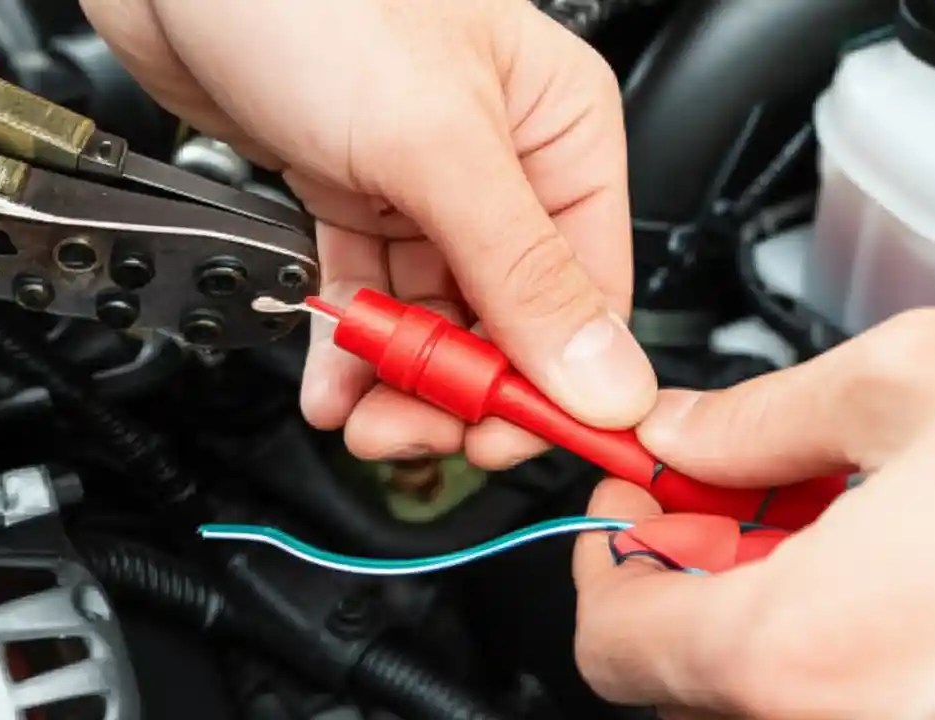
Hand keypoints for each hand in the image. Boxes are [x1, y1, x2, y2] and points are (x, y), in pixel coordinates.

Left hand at [79, 0, 654, 467]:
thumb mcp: (436, 141)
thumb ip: (522, 267)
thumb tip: (602, 374)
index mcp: (558, 132)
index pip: (588, 291)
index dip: (555, 380)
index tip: (512, 439)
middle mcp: (498, 164)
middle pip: (505, 319)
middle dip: (458, 388)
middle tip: (413, 431)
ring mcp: (420, 183)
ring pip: (431, 317)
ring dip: (397, 380)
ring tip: (363, 417)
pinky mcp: (348, 191)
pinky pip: (364, 292)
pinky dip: (348, 345)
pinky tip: (331, 385)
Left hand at [573, 308, 934, 718]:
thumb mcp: (911, 385)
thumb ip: (758, 419)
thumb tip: (683, 434)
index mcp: (806, 646)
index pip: (612, 645)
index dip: (603, 557)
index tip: (631, 502)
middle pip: (683, 676)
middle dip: (682, 578)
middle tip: (729, 498)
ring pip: (768, 693)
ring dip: (761, 611)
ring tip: (830, 525)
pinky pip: (854, 701)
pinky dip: (837, 643)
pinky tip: (892, 571)